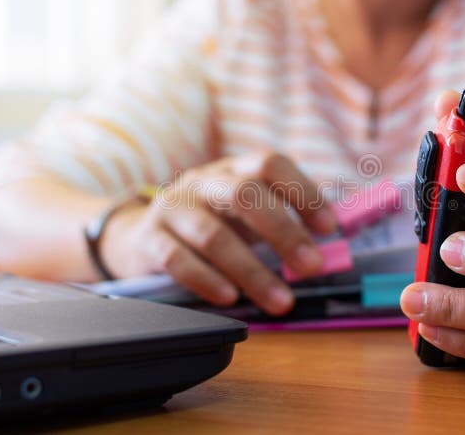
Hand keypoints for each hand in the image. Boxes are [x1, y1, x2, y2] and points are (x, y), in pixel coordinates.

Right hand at [102, 152, 336, 314]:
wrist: (136, 238)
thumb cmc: (207, 227)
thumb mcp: (241, 216)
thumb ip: (278, 225)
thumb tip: (327, 252)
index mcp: (232, 171)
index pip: (270, 164)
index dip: (303, 191)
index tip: (328, 227)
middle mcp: (202, 183)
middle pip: (244, 194)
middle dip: (283, 231)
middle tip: (311, 267)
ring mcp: (172, 208)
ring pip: (213, 235)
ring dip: (252, 271)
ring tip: (281, 301)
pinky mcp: (149, 239)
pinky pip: (177, 260)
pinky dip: (207, 280)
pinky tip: (230, 298)